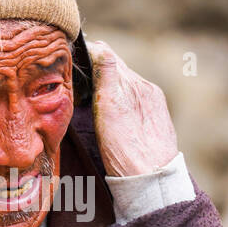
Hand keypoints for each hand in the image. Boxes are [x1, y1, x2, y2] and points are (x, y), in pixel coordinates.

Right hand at [87, 38, 179, 176]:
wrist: (152, 179)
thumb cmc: (126, 150)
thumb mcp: (108, 108)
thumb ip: (106, 73)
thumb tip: (98, 46)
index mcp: (133, 83)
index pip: (106, 54)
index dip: (87, 55)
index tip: (71, 61)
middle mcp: (145, 89)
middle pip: (116, 69)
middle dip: (97, 71)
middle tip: (77, 80)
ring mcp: (152, 103)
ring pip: (124, 85)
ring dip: (109, 86)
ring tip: (93, 99)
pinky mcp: (156, 117)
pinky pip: (134, 99)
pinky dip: (121, 100)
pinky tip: (114, 115)